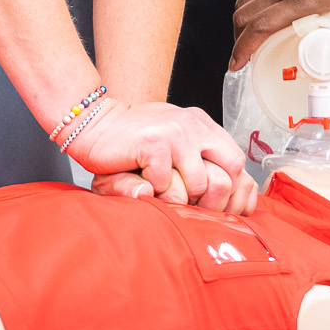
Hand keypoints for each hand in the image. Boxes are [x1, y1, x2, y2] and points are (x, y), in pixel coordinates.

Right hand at [69, 100, 257, 214]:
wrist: (92, 123)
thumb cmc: (132, 142)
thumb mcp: (172, 146)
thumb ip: (198, 163)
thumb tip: (229, 193)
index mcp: (201, 124)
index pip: (236, 162)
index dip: (229, 190)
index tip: (209, 204)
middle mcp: (193, 125)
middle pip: (228, 175)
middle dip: (211, 200)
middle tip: (190, 207)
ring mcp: (175, 132)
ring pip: (199, 185)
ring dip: (179, 197)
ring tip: (161, 192)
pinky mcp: (154, 142)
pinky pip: (166, 184)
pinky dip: (153, 191)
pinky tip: (141, 178)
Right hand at [231, 0, 329, 68]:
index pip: (260, 26)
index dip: (243, 48)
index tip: (236, 65)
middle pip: (243, 15)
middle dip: (238, 40)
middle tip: (244, 60)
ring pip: (246, 1)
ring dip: (242, 23)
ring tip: (250, 42)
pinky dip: (252, 7)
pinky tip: (265, 17)